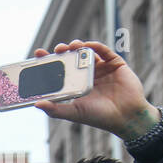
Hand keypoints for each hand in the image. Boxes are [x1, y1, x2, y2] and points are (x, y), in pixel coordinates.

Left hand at [32, 40, 159, 141]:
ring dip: (77, 46)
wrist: (125, 117)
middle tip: (57, 49)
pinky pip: (104, 51)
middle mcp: (87, 74)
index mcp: (76, 84)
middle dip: (63, 51)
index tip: (38, 53)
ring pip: (87, 51)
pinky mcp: (115, 64)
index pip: (59, 69)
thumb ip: (55, 109)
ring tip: (70, 46)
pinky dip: (95, 46)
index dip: (49, 60)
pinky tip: (87, 45)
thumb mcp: (73, 112)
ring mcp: (101, 68)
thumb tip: (37, 104)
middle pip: (72, 58)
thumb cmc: (98, 117)